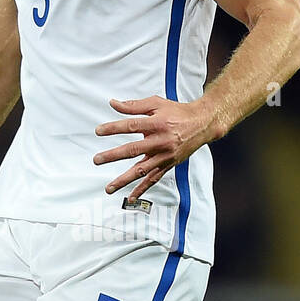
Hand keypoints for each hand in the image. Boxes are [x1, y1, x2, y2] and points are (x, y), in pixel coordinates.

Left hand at [93, 96, 216, 202]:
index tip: (98, 131)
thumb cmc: (177, 112)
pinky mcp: (168, 165)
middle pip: (133, 150)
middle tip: (97, 160)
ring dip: (124, 180)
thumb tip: (113, 104)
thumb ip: (134, 106)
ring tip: (109, 188)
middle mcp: (161, 141)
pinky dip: (142, 189)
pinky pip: (154, 179)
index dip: (113, 128)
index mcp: (157, 124)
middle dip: (113, 155)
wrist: (202, 124)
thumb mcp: (156, 103)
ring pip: (142, 170)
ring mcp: (165, 156)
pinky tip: (131, 197)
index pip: (131, 126)